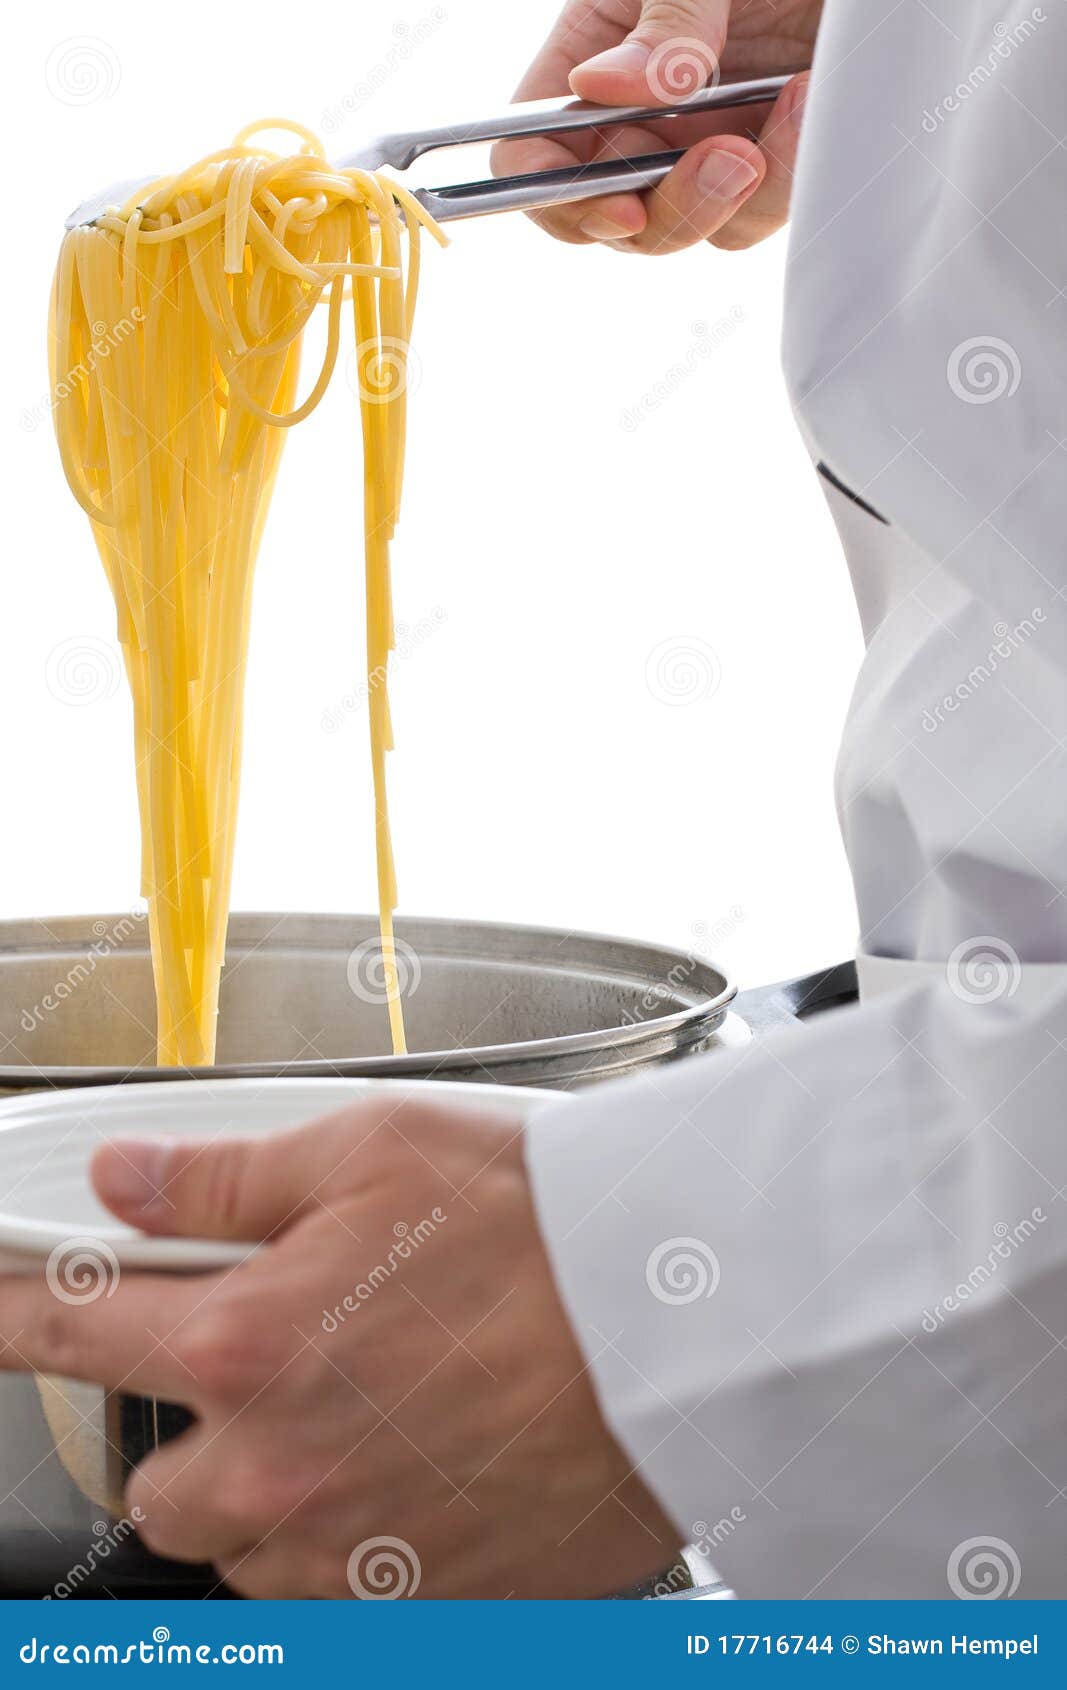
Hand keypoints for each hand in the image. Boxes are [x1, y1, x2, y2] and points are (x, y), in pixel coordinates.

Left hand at [0, 1099, 677, 1596]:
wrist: (684, 1332)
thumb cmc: (546, 1231)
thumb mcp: (372, 1151)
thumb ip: (221, 1179)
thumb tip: (124, 1180)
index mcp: (249, 1340)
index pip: (67, 1328)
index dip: (4, 1311)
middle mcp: (280, 1464)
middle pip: (155, 1477)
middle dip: (190, 1418)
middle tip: (277, 1350)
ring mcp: (347, 1548)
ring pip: (242, 1541)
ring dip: (270, 1480)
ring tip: (371, 1397)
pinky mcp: (417, 1599)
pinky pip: (330, 1583)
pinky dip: (345, 1528)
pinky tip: (419, 1451)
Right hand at [492, 0, 820, 253]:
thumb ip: (662, 24)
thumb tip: (601, 87)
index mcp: (589, 59)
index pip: (534, 159)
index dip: (557, 196)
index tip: (617, 205)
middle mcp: (637, 117)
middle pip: (619, 218)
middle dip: (673, 208)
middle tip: (730, 159)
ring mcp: (701, 143)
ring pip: (698, 226)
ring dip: (741, 195)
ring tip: (792, 102)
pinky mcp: (769, 158)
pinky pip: (767, 204)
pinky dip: (792, 169)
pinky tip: (810, 95)